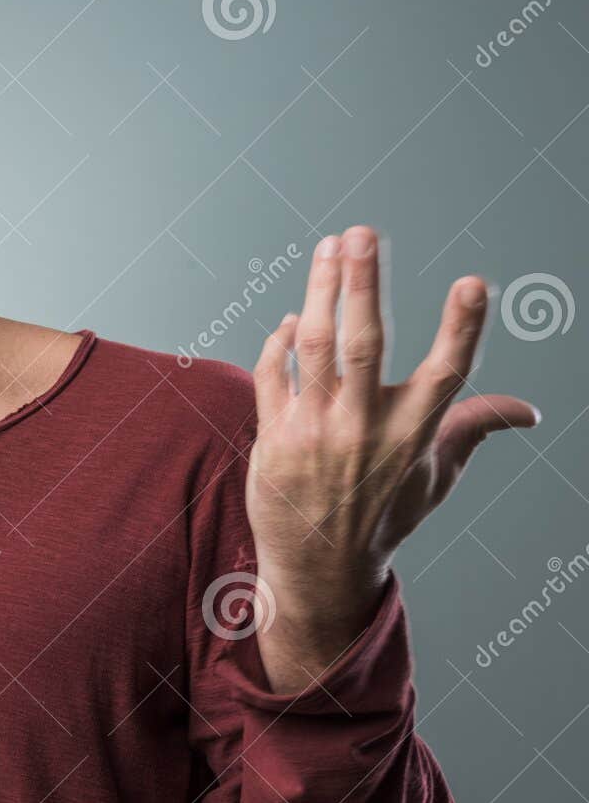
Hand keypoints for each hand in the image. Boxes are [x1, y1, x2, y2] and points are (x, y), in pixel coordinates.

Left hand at [246, 226, 538, 689]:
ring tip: (327, 248)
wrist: (317, 569)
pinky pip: (273, 373)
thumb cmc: (382, 516)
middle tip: (362, 233)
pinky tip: (291, 318)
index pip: (447, 374)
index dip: (462, 328)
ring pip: (313, 347)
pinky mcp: (274, 436)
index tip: (474, 283)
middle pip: (365, 344)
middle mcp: (364, 430)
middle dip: (363, 284)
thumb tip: (529, 411)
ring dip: (319, 292)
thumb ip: (473, 431)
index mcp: (413, 436)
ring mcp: (314, 432)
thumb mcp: (434, 478)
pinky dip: (280, 341)